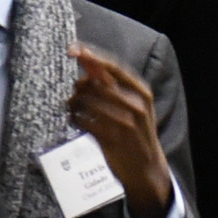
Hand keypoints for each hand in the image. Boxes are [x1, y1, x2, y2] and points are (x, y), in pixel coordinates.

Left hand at [68, 42, 177, 217]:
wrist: (146, 169)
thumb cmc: (136, 133)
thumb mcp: (133, 106)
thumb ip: (112, 84)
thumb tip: (87, 61)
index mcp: (142, 92)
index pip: (112, 67)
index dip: (90, 56)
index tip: (72, 49)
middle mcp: (135, 106)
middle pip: (96, 84)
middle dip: (78, 85)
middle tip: (72, 92)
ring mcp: (124, 124)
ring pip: (87, 102)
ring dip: (73, 102)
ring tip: (71, 106)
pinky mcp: (112, 140)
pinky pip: (84, 122)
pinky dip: (74, 118)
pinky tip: (75, 119)